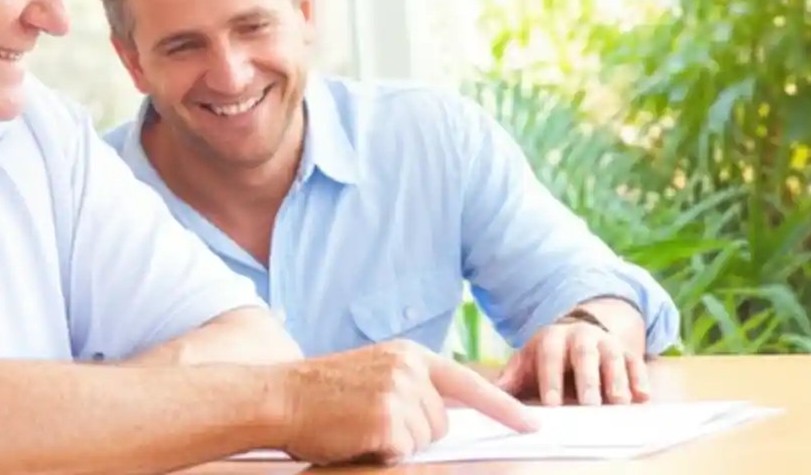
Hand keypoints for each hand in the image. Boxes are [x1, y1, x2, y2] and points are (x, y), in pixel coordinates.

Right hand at [277, 340, 538, 464]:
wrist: (279, 396)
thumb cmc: (321, 394)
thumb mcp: (373, 374)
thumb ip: (410, 387)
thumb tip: (444, 420)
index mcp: (410, 355)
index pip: (468, 384)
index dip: (503, 407)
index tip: (531, 424)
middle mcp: (411, 370)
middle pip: (441, 423)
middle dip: (413, 433)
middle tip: (369, 421)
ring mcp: (400, 394)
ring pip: (423, 441)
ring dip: (396, 444)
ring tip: (359, 427)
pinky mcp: (387, 421)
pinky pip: (402, 453)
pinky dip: (381, 454)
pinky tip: (355, 437)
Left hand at [495, 316, 649, 406]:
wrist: (579, 332)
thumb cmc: (549, 356)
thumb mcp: (528, 360)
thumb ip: (513, 377)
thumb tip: (491, 394)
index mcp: (553, 338)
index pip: (551, 356)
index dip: (551, 379)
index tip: (551, 403)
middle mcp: (581, 337)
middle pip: (585, 355)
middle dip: (587, 379)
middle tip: (589, 403)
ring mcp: (606, 343)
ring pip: (613, 358)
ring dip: (616, 380)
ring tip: (618, 402)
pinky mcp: (627, 353)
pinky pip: (636, 363)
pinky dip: (640, 379)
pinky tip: (642, 396)